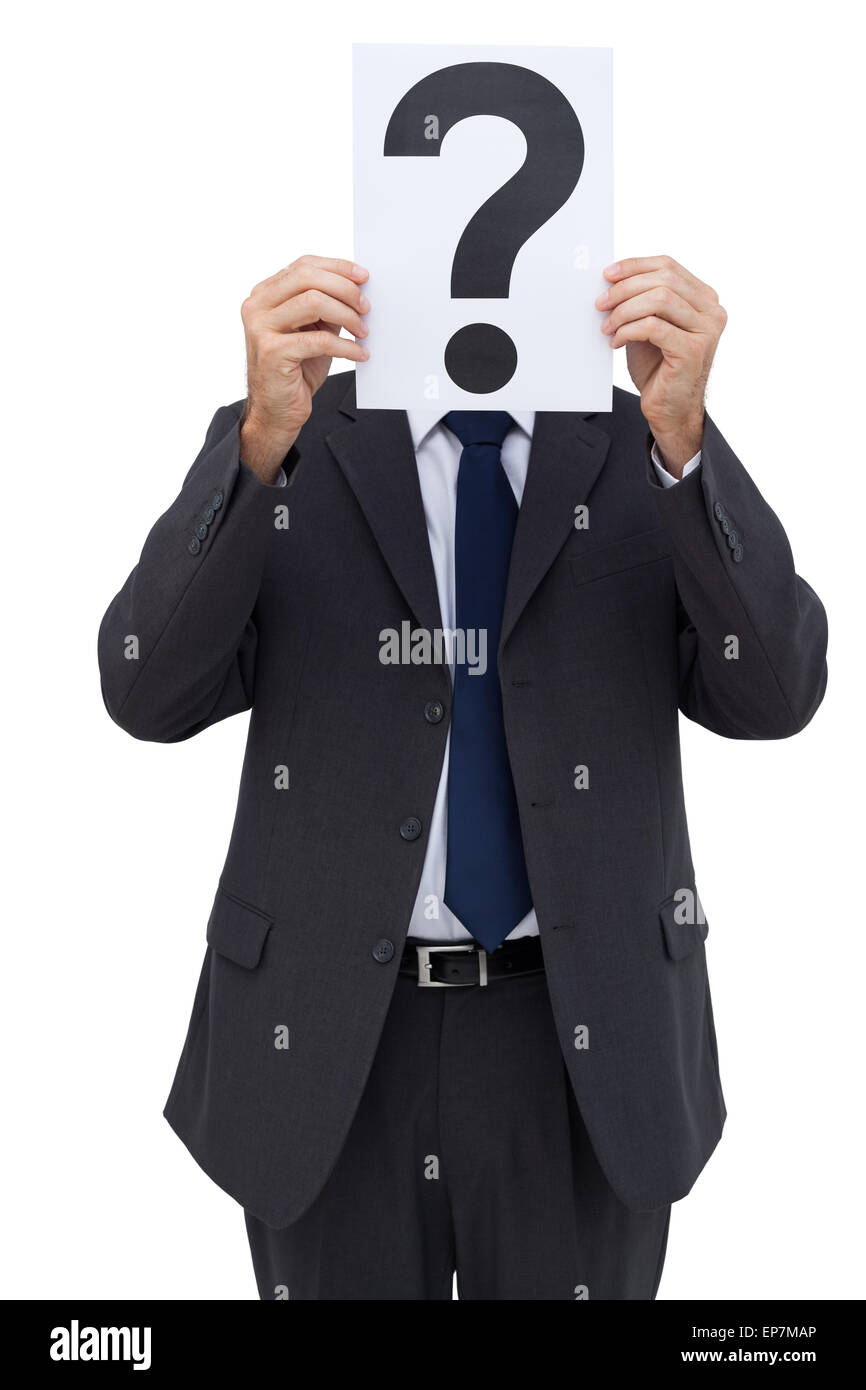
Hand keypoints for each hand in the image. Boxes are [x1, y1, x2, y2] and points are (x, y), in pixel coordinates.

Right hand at [239, 255, 369, 480]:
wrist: (276, 411)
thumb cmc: (296, 370)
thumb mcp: (314, 330)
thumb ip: (327, 306)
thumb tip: (359, 288)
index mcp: (265, 294)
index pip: (303, 266)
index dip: (337, 267)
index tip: (364, 277)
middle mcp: (257, 306)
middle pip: (307, 277)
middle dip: (344, 289)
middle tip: (367, 307)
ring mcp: (260, 327)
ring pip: (313, 301)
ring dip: (347, 315)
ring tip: (364, 331)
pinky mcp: (272, 352)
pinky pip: (318, 340)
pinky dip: (346, 346)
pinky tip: (360, 354)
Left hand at [595, 255, 726, 475]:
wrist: (669, 409)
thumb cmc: (658, 368)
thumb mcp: (648, 326)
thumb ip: (640, 301)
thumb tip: (611, 278)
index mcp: (704, 299)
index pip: (668, 266)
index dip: (635, 265)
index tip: (608, 274)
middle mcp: (712, 311)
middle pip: (664, 279)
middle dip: (625, 288)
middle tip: (600, 303)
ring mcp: (706, 330)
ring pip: (659, 299)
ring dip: (624, 310)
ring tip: (607, 326)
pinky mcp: (693, 350)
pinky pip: (653, 326)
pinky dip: (628, 330)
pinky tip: (616, 342)